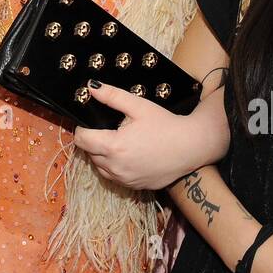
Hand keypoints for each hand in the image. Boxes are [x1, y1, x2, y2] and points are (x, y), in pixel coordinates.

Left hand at [73, 82, 228, 190]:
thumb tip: (91, 86)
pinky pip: (115, 178)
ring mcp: (126, 180)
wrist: (191, 146)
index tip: (88, 123)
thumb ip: (112, 96)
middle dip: (93, 142)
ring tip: (117, 142)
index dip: (81, 129)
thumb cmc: (166, 125)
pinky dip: (115, 168)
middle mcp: (117, 167)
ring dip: (102, 156)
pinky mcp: (136, 186)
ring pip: (101, 168)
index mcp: (114, 146)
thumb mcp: (138, 106)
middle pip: (90, 154)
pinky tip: (127, 156)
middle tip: (106, 130)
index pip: (82, 140)